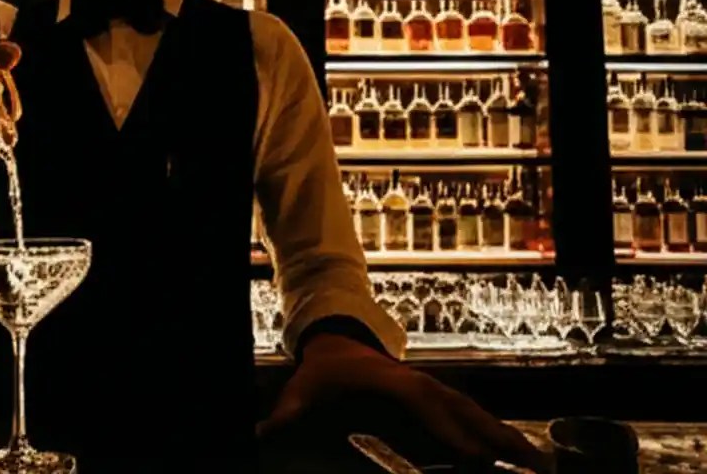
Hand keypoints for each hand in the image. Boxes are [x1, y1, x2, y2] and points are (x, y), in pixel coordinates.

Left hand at [257, 334, 549, 472]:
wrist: (337, 343)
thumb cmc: (324, 372)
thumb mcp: (303, 390)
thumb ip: (287, 413)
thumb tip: (265, 431)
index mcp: (392, 381)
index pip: (425, 403)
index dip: (447, 428)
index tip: (470, 455)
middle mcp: (422, 384)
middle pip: (465, 410)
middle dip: (496, 438)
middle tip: (529, 468)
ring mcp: (437, 390)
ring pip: (479, 415)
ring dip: (509, 439)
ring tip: (540, 467)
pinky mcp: (443, 400)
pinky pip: (477, 419)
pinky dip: (502, 436)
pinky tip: (525, 458)